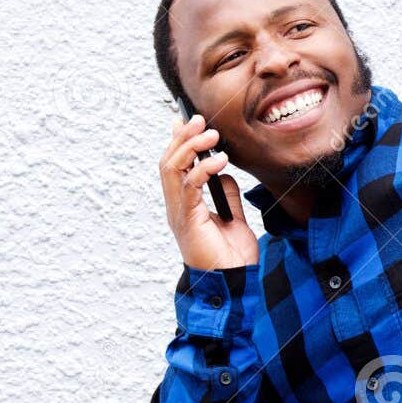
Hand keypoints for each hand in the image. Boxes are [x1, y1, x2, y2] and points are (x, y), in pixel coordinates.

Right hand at [160, 112, 260, 270]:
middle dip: (182, 137)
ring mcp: (179, 213)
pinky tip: (220, 161)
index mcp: (185, 206)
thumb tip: (223, 174)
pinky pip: (189, 186)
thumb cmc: (231, 257)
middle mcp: (176, 207)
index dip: (178, 141)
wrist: (233, 283)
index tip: (187, 119)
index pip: (174, 166)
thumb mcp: (233, 219)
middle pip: (168, 162)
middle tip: (200, 119)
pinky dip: (203, 169)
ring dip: (190, 146)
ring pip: (172, 169)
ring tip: (210, 134)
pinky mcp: (188, 220)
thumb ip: (226, 197)